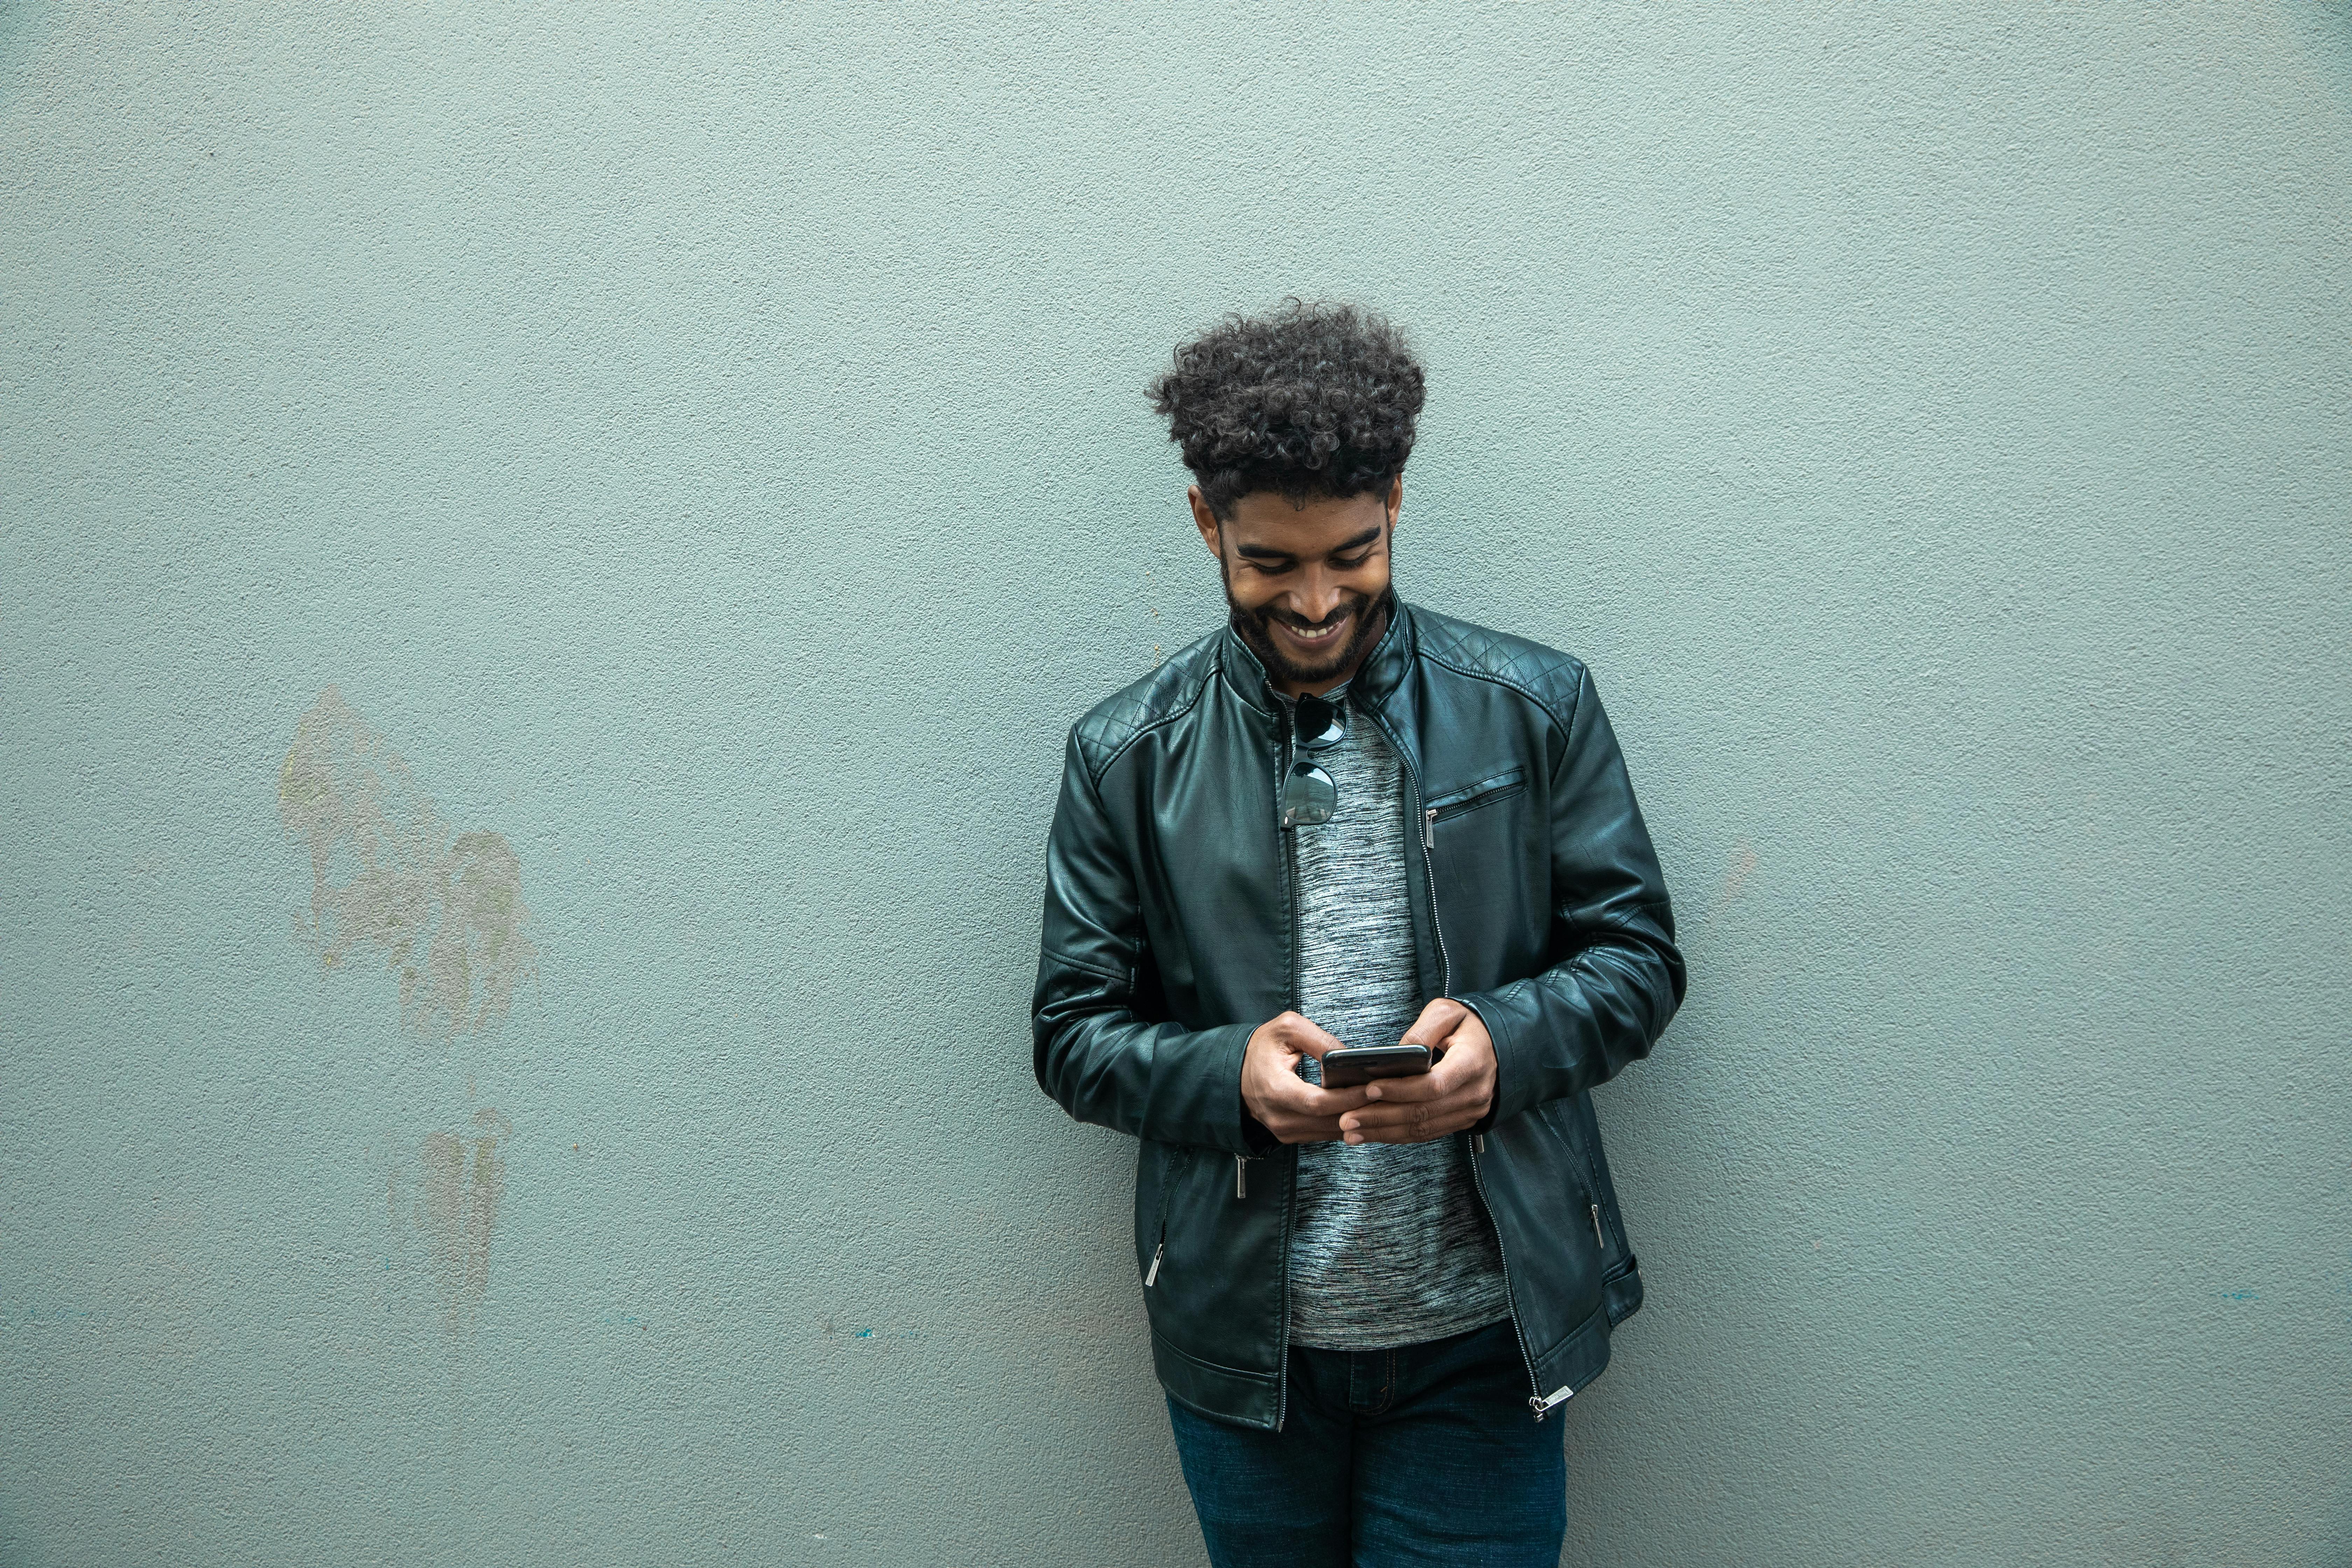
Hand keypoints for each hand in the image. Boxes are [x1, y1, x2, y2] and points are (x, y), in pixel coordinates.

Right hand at [1240, 1011, 1373, 1144]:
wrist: (1237, 1071)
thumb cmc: (1262, 1047)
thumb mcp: (1288, 1028)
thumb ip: (1319, 1040)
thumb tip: (1349, 1057)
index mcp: (1275, 1089)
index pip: (1318, 1102)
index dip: (1348, 1097)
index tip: (1373, 1087)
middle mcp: (1279, 1117)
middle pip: (1328, 1121)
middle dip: (1360, 1109)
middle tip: (1387, 1096)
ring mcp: (1284, 1130)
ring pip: (1330, 1132)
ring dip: (1356, 1119)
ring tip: (1381, 1103)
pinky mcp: (1290, 1136)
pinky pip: (1323, 1134)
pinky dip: (1344, 1123)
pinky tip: (1361, 1110)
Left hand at [1338, 998, 1495, 1144]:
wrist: (1497, 1046)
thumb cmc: (1467, 1025)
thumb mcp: (1446, 1013)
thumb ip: (1422, 1029)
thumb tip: (1396, 1054)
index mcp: (1472, 1062)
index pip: (1433, 1085)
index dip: (1399, 1090)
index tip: (1368, 1089)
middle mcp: (1474, 1093)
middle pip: (1423, 1112)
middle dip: (1381, 1118)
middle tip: (1347, 1120)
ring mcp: (1470, 1111)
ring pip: (1423, 1128)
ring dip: (1384, 1132)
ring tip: (1351, 1132)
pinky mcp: (1461, 1121)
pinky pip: (1427, 1133)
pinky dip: (1398, 1135)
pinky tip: (1373, 1134)